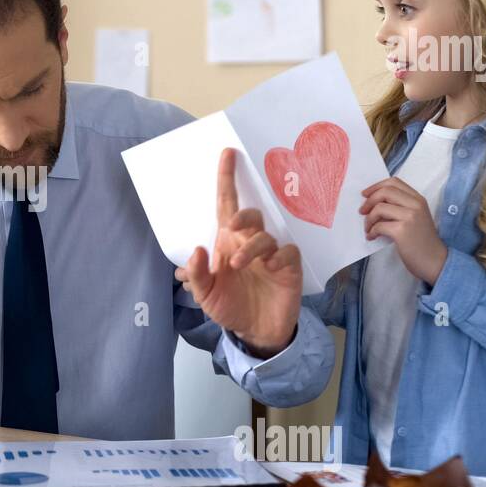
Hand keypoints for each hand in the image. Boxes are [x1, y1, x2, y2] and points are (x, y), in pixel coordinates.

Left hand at [174, 149, 302, 357]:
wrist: (255, 332)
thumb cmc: (229, 306)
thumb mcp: (204, 295)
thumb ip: (196, 274)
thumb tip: (198, 250)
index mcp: (228, 242)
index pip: (226, 204)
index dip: (226, 179)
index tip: (227, 154)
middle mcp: (249, 243)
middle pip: (249, 215)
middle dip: (242, 214)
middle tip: (231, 225)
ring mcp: (271, 254)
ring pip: (265, 235)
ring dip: (251, 246)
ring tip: (238, 264)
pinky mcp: (288, 268)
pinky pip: (288, 252)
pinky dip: (278, 256)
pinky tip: (270, 267)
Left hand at [359, 177, 447, 283]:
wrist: (435, 260)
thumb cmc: (421, 241)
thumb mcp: (415, 217)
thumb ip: (399, 206)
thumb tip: (372, 203)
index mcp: (418, 199)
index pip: (394, 182)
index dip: (376, 186)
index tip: (365, 195)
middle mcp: (416, 205)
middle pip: (385, 191)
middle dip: (369, 201)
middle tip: (362, 212)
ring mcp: (410, 217)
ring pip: (379, 208)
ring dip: (368, 219)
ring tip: (368, 228)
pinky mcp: (402, 231)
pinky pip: (378, 226)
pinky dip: (371, 231)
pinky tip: (372, 237)